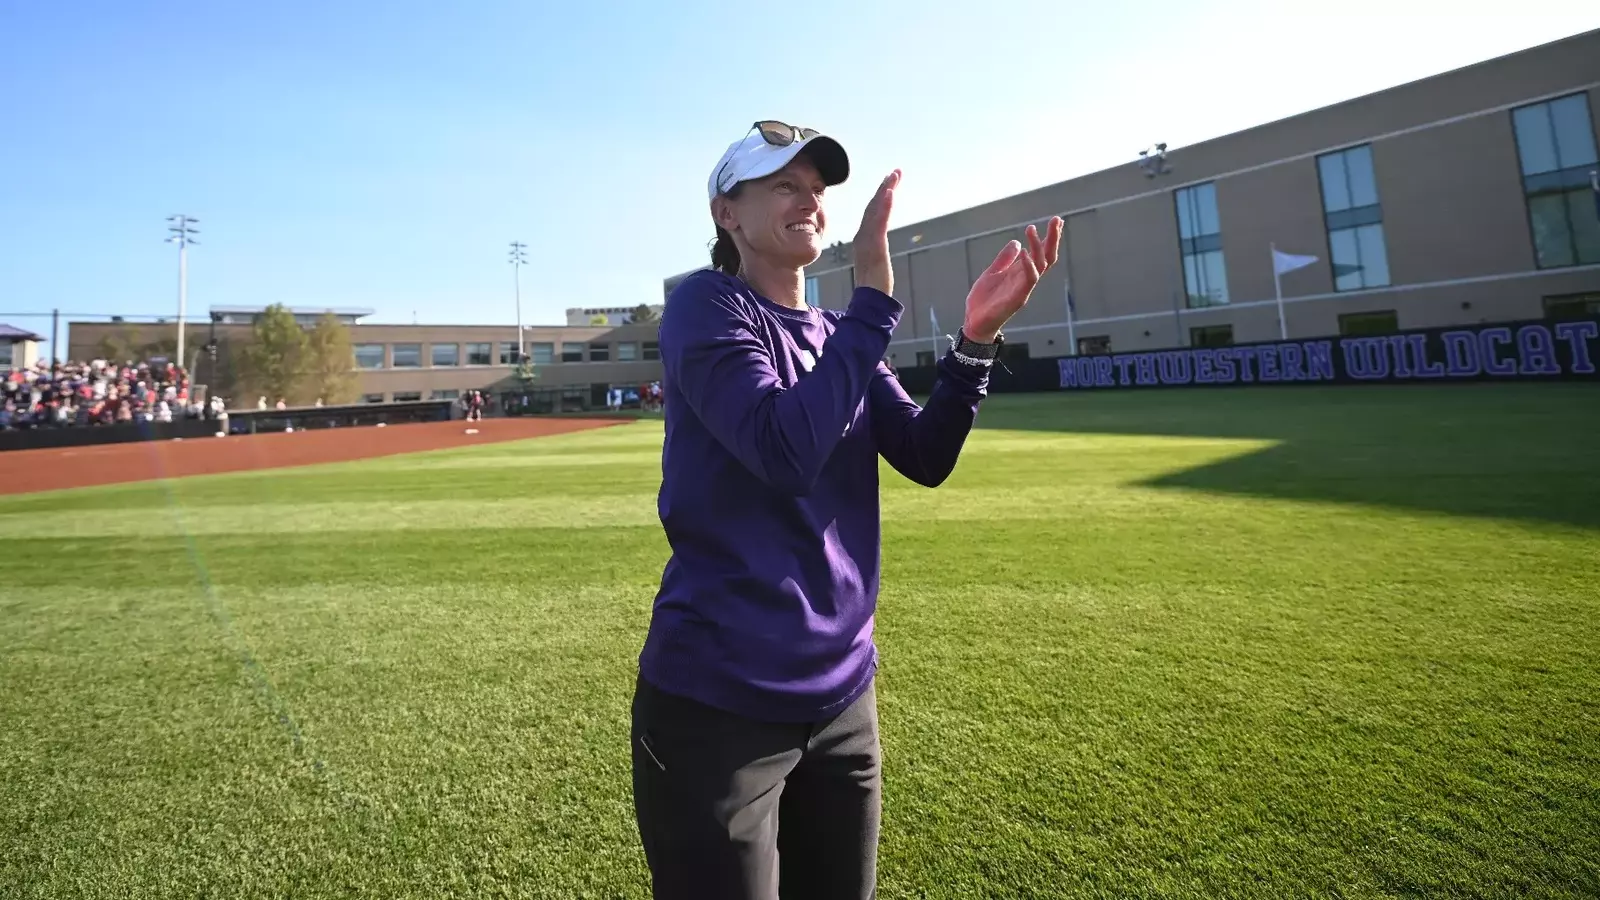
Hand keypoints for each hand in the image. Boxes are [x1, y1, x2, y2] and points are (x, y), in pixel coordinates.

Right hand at [852, 170, 900, 296]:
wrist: (869, 300)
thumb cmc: (873, 287)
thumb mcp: (875, 265)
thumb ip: (875, 255)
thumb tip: (876, 253)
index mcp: (863, 239)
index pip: (871, 213)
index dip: (879, 197)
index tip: (889, 184)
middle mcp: (863, 236)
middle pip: (873, 206)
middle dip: (884, 188)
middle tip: (895, 172)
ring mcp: (868, 239)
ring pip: (876, 209)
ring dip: (886, 190)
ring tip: (894, 176)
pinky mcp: (875, 244)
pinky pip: (880, 221)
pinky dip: (884, 205)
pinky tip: (890, 192)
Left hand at [962, 216, 1061, 343]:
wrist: (974, 322)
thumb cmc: (984, 300)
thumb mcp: (992, 273)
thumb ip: (1004, 259)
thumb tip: (1016, 242)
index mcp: (1021, 273)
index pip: (1041, 253)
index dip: (1049, 238)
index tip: (1057, 221)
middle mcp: (1026, 279)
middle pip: (1047, 257)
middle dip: (1053, 238)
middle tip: (1057, 219)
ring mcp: (1024, 288)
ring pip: (1040, 265)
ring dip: (1038, 246)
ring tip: (1032, 229)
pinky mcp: (1017, 298)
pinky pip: (1029, 280)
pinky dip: (1028, 264)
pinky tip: (1024, 251)